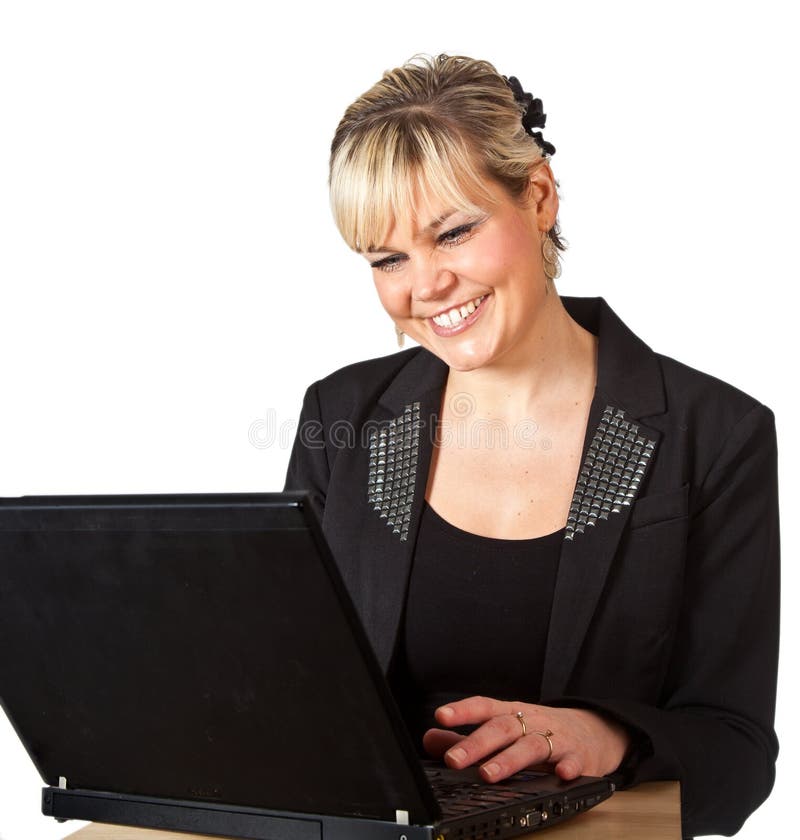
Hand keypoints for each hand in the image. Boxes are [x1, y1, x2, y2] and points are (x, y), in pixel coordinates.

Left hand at [422, 696, 630, 782]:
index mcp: (511, 713)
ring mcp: (556, 738)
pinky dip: (567, 768)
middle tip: (454, 759)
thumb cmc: (541, 731)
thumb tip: (430, 740)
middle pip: (502, 728)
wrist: (593, 731)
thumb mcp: (504, 729)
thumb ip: (466, 737)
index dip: (462, 710)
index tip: (440, 716)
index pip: (484, 707)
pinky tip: (560, 775)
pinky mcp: (578, 756)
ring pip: (531, 746)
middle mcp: (531, 721)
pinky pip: (573, 762)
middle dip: (476, 744)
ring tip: (488, 774)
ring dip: (509, 760)